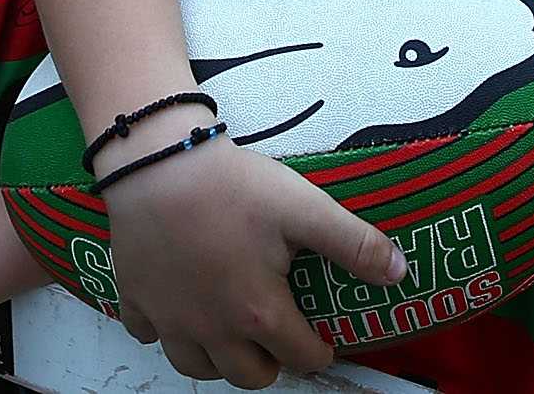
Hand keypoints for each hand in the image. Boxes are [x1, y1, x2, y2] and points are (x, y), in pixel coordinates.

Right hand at [103, 137, 405, 384]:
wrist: (156, 161)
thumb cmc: (232, 185)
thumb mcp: (304, 207)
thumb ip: (353, 243)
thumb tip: (398, 273)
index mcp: (258, 312)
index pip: (301, 358)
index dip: (318, 350)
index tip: (322, 338)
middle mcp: (212, 328)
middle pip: (248, 377)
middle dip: (269, 364)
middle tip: (278, 336)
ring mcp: (169, 317)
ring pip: (196, 367)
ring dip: (218, 359)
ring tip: (232, 332)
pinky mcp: (134, 297)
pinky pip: (148, 334)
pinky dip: (164, 330)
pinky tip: (178, 306)